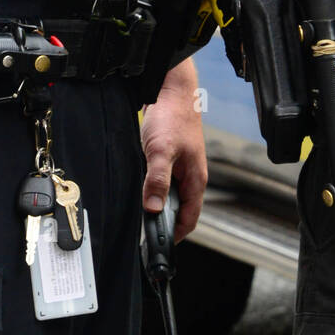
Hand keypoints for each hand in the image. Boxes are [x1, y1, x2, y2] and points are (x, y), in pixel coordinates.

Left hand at [141, 57, 207, 242]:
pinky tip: (138, 186)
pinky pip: (161, 180)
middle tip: (142, 232)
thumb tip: (153, 208)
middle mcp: (190, 175)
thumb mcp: (161, 150)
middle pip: (179, 209)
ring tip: (138, 212)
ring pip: (169, 194)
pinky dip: (151, 187)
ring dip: (155, 203)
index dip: (175, 235)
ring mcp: (180, 166)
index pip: (189, 218)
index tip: (157, 246)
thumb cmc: (172, 116)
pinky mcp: (169, 157)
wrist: (171, 88)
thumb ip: (158, 180)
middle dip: (162, 221)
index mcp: (196, 179)